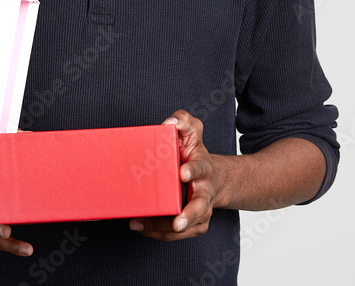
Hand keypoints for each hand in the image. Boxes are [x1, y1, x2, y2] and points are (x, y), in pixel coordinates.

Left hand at [129, 110, 218, 240]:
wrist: (214, 177)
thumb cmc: (195, 153)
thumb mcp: (192, 131)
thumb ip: (184, 120)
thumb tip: (169, 122)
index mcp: (203, 167)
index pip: (200, 168)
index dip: (192, 171)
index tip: (182, 173)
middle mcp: (205, 191)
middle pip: (201, 206)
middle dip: (189, 214)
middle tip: (177, 222)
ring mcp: (202, 209)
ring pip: (188, 225)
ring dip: (166, 228)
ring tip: (140, 224)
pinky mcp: (196, 223)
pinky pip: (179, 234)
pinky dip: (160, 232)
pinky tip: (142, 227)